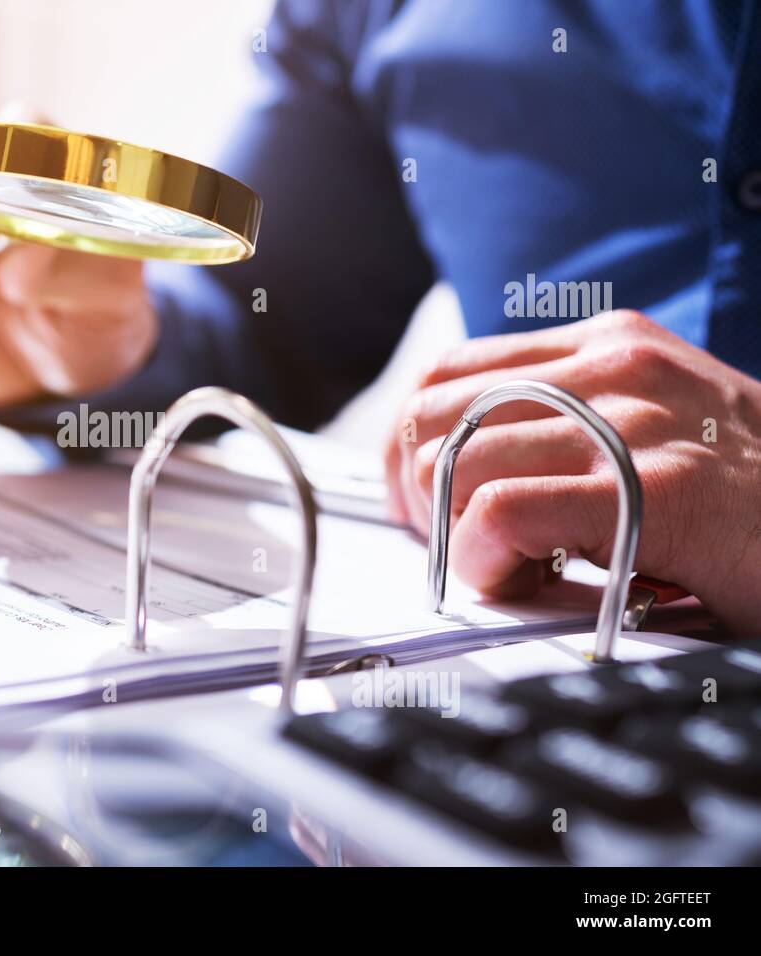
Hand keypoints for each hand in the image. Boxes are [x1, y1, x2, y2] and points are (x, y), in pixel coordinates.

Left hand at [384, 310, 760, 631]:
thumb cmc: (759, 497)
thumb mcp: (661, 429)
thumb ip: (571, 428)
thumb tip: (463, 467)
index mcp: (610, 349)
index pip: (449, 373)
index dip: (413, 444)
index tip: (425, 498)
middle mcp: (614, 370)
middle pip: (433, 413)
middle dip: (414, 491)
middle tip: (447, 542)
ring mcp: (635, 425)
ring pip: (456, 459)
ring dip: (447, 530)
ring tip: (498, 566)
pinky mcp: (656, 491)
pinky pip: (503, 509)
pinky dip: (482, 554)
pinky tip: (519, 578)